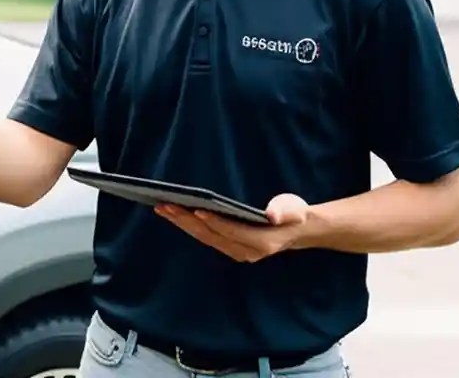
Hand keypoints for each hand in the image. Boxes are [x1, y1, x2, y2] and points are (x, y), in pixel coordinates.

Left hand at [154, 194, 311, 262]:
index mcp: (261, 243)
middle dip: (187, 221)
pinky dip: (188, 226)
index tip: (196, 209)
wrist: (295, 231)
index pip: (232, 232)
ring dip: (182, 224)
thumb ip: (285, 211)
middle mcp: (246, 252)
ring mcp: (235, 252)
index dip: (214, 222)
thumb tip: (272, 214)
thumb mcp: (294, 210)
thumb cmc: (293, 215)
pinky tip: (174, 213)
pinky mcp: (228, 248)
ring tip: (162, 207)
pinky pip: (205, 237)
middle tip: (166, 205)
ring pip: (204, 238)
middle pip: (211, 236)